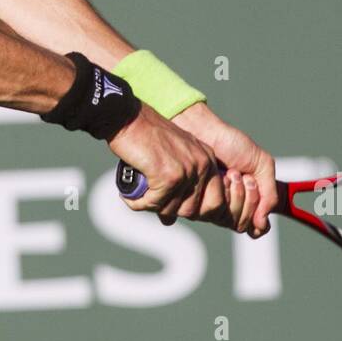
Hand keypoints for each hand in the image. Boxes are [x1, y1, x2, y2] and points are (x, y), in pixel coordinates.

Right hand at [108, 106, 230, 225]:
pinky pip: (155, 204)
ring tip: (138, 195)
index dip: (191, 208)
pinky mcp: (169, 176)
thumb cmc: (144, 136)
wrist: (127, 118)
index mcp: (207, 158)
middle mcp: (202, 164)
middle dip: (169, 209)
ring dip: (151, 206)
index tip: (170, 202)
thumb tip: (170, 222)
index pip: (215, 201)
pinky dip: (139, 203)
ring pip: (173, 210)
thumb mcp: (169, 158)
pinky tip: (130, 196)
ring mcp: (187, 171)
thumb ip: (177, 186)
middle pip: (193, 210)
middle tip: (150, 200)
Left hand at [173, 103, 277, 237]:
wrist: (206, 131)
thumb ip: (270, 193)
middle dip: (250, 199)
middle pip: (243, 225)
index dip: (259, 221)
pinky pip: (214, 213)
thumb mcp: (262, 164)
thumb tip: (264, 223)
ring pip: (230, 221)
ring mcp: (212, 205)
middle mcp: (229, 206)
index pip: (255, 227)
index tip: (261, 203)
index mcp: (246, 200)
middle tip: (246, 177)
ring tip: (232, 172)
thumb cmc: (232, 144)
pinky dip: (224, 192)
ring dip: (237, 193)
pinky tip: (221, 176)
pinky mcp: (197, 202)